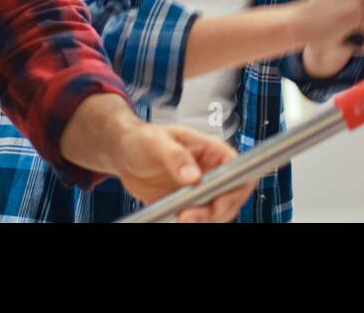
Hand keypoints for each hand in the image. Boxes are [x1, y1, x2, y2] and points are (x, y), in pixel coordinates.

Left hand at [113, 123, 254, 222]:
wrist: (125, 154)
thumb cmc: (143, 139)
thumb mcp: (156, 141)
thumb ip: (175, 156)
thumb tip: (193, 176)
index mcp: (213, 152)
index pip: (238, 171)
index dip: (235, 189)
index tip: (217, 202)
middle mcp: (212, 173)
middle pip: (230, 199)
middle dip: (214, 213)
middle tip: (187, 217)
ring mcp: (201, 192)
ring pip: (215, 214)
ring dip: (201, 222)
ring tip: (177, 220)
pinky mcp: (188, 206)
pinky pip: (197, 220)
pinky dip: (188, 224)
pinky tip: (171, 220)